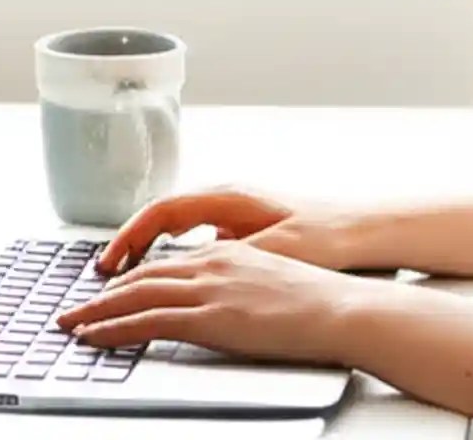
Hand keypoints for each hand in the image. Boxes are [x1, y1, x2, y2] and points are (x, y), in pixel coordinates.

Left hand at [58, 241, 378, 364]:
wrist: (341, 309)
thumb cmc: (318, 301)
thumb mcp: (270, 280)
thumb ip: (239, 283)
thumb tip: (226, 299)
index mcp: (224, 254)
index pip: (163, 265)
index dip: (130, 279)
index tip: (108, 291)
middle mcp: (209, 264)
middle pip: (140, 276)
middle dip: (102, 294)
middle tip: (74, 307)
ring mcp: (206, 289)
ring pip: (134, 295)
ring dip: (96, 311)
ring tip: (72, 324)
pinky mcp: (208, 317)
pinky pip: (146, 321)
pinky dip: (113, 328)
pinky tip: (94, 336)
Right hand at [95, 186, 360, 275]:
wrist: (367, 230)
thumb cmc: (327, 235)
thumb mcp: (275, 249)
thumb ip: (231, 257)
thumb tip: (192, 269)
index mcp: (226, 199)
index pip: (160, 212)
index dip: (129, 237)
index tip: (110, 263)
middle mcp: (225, 200)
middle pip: (161, 217)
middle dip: (129, 244)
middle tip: (105, 272)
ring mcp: (233, 212)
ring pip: (175, 226)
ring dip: (149, 247)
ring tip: (127, 273)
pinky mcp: (243, 227)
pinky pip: (193, 235)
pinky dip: (172, 251)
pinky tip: (171, 273)